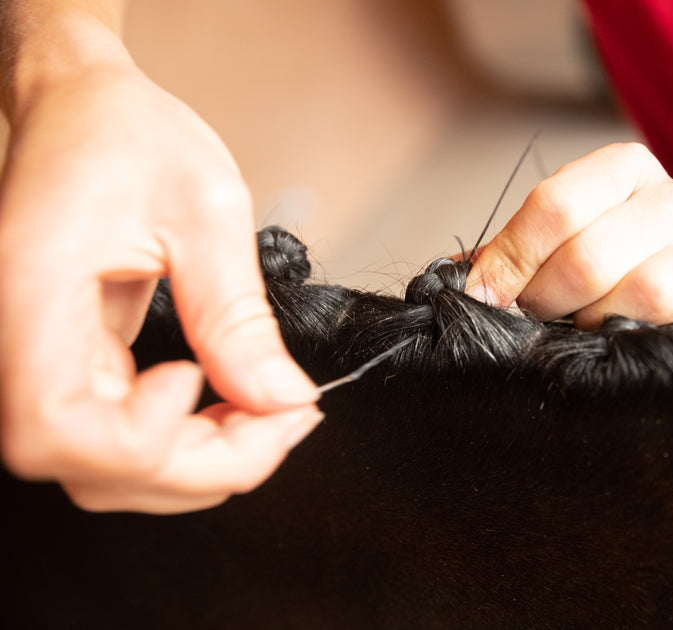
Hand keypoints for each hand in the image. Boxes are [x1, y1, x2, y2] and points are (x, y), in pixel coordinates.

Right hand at [0, 54, 320, 512]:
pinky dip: (182, 440)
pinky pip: (116, 434)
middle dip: (201, 465)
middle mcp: (17, 337)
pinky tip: (230, 410)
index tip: (204, 385)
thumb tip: (281, 398)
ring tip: (267, 418)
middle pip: (89, 464)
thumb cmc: (127, 134)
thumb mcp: (206, 213)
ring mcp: (37, 356)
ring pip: (103, 465)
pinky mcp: (67, 362)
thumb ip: (237, 318)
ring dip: (195, 463)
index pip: (57, 425)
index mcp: (30, 289)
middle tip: (285, 422)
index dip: (141, 437)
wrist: (85, 107)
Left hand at [466, 143, 672, 334]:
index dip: (511, 261)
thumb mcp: (557, 243)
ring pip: (651, 292)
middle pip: (593, 256)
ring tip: (593, 328)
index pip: (555, 206)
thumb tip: (460, 284)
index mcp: (622, 170)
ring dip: (605, 324)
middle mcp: (672, 199)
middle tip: (538, 322)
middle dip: (550, 301)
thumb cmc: (608, 264)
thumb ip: (511, 255)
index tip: (486, 298)